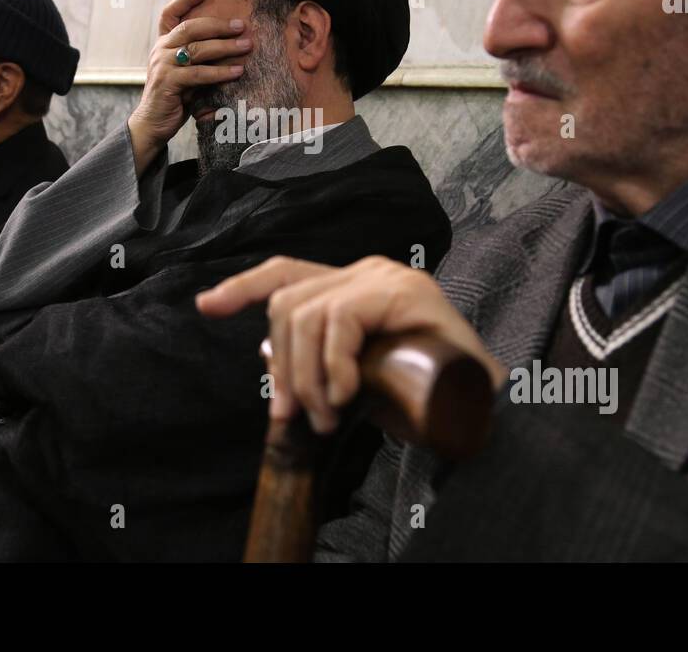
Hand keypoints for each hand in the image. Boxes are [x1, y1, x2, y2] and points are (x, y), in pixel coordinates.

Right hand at [126, 0, 248, 174]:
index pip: (170, 14)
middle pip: (191, 28)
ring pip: (197, 49)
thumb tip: (231, 47)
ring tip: (246, 46)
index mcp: (163, 44)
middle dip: (219, 25)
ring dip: (225, 47)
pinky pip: (198, 73)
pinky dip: (220, 73)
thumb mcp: (186, 73)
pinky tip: (237, 72)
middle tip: (242, 26)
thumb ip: (199, 60)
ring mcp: (163, 65)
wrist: (152, 124)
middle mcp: (160, 50)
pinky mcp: (168, 82)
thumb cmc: (174, 98)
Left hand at [196, 255, 505, 432]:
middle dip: (283, 364)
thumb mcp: (351, 381)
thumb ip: (313, 362)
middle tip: (300, 415)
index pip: (286, 272)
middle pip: (287, 301)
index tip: (206, 306)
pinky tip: (347, 394)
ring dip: (308, 375)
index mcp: (352, 287)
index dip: (242, 286)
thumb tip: (264, 355)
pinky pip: (340, 319)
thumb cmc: (420, 398)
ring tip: (330, 413)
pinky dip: (334, 364)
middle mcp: (367, 272)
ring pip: (307, 313)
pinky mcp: (405, 291)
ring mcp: (387, 277)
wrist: (481, 411)